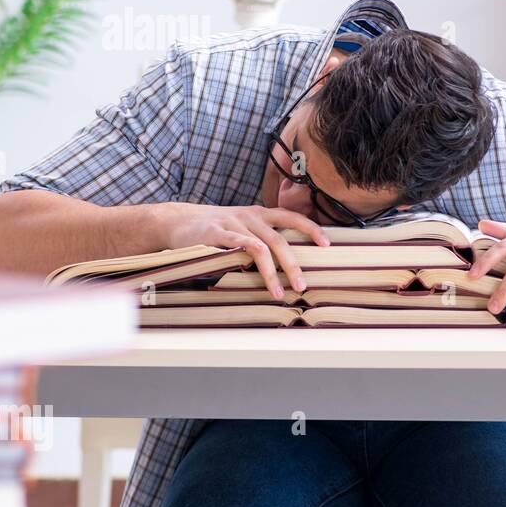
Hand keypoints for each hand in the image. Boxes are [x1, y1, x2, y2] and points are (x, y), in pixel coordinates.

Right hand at [154, 203, 327, 298]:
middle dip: (294, 264)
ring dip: (273, 272)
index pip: (292, 217)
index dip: (311, 228)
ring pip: (262, 247)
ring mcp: (234, 223)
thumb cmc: (215, 227)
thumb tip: (287, 262)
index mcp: (260, 214)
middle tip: (303, 285)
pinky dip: (250, 256)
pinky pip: (238, 244)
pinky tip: (257, 275)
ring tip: (279, 292)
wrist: (178, 220)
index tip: (327, 244)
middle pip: (280, 239)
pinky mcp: (216, 233)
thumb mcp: (242, 225)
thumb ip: (262, 237)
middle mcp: (251, 216)